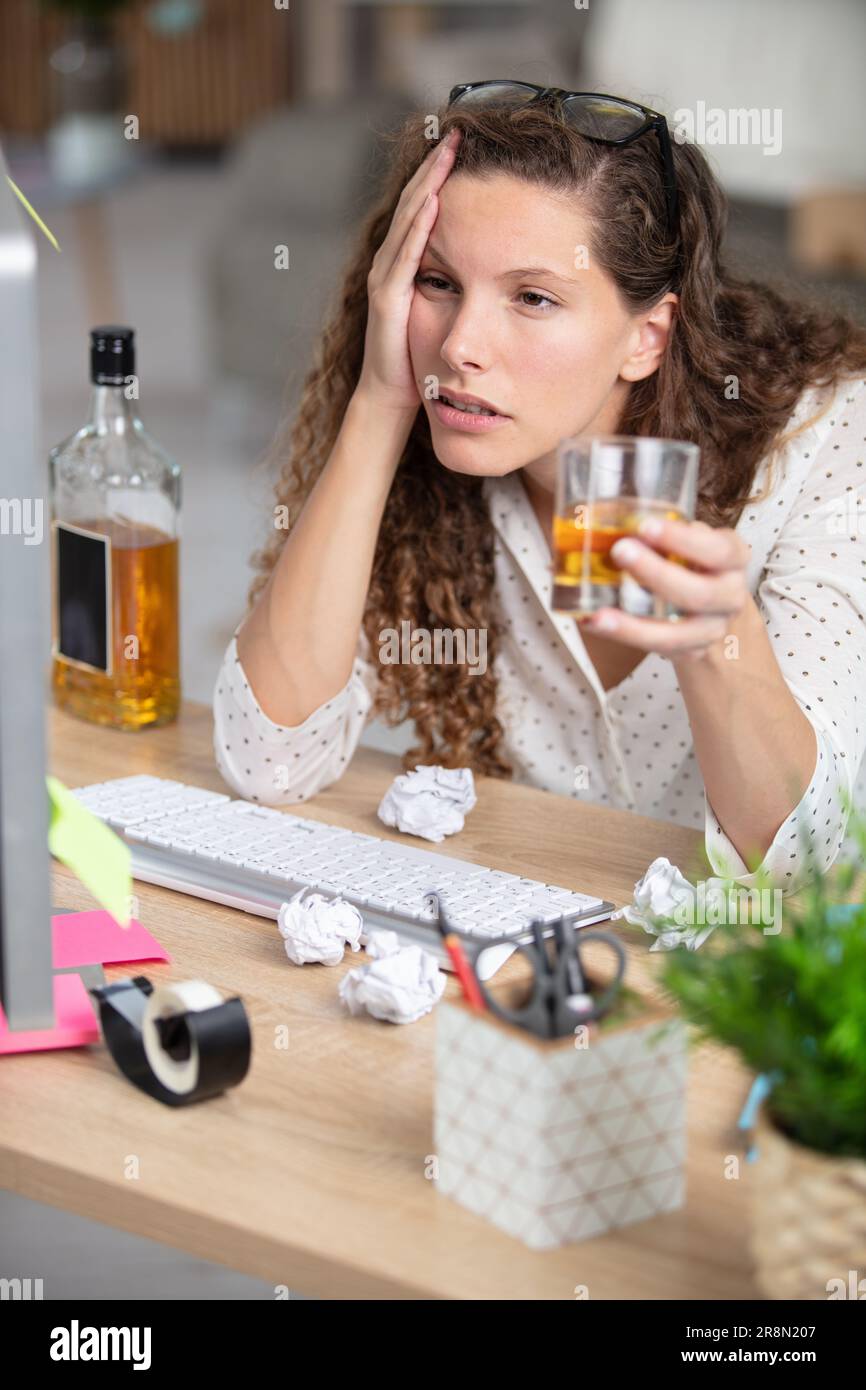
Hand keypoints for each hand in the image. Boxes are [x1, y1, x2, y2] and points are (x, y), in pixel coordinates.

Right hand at [356, 127, 460, 414]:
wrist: (394, 397)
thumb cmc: (422, 358)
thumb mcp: (448, 310)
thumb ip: (460, 282)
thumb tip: (496, 264)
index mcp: (408, 263)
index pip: (425, 208)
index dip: (442, 175)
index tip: (464, 145)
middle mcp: (392, 263)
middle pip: (414, 203)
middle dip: (435, 167)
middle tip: (457, 132)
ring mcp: (386, 278)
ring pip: (408, 221)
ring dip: (427, 185)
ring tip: (446, 153)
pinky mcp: (387, 299)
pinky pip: (405, 256)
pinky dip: (418, 227)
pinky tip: (433, 201)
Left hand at [581, 515, 750, 658]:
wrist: (711, 607)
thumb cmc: (690, 562)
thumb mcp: (685, 540)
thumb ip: (661, 531)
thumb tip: (604, 518)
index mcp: (733, 558)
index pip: (719, 549)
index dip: (683, 540)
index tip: (646, 526)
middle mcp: (730, 595)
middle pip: (700, 594)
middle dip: (656, 575)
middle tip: (619, 553)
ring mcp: (712, 628)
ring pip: (677, 634)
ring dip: (634, 625)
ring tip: (598, 614)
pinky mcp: (692, 652)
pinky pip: (657, 649)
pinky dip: (623, 636)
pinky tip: (595, 624)